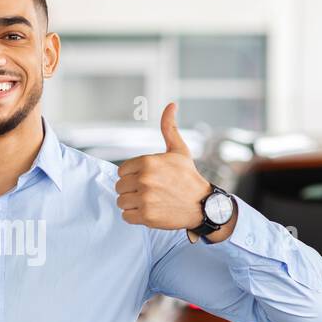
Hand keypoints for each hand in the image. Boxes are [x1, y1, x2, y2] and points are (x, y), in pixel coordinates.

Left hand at [116, 103, 211, 230]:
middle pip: (119, 186)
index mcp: (148, 162)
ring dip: (132, 203)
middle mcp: (145, 179)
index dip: (132, 175)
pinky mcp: (146, 216)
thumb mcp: (178, 150)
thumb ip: (169, 128)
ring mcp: (145, 199)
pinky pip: (126, 216)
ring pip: (121, 201)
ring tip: (149, 201)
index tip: (146, 179)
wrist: (202, 205)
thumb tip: (171, 104)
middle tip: (149, 191)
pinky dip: (134, 216)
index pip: (122, 171)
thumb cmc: (188, 177)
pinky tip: (149, 211)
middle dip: (131, 189)